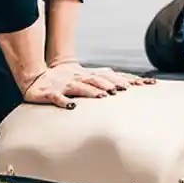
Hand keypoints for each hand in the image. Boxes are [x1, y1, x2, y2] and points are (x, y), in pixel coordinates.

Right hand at [21, 62, 154, 108]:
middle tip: (123, 90)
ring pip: (80, 87)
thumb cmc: (67, 80)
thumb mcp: (87, 79)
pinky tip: (72, 107)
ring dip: (92, 91)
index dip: (128, 79)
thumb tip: (128, 85)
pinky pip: (57, 98)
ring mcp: (65, 85)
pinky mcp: (50, 93)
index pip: (113, 76)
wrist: (38, 75)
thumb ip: (105, 82)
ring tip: (103, 96)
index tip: (145, 83)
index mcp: (90, 76)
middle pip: (98, 79)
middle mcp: (80, 78)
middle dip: (111, 84)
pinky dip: (64, 102)